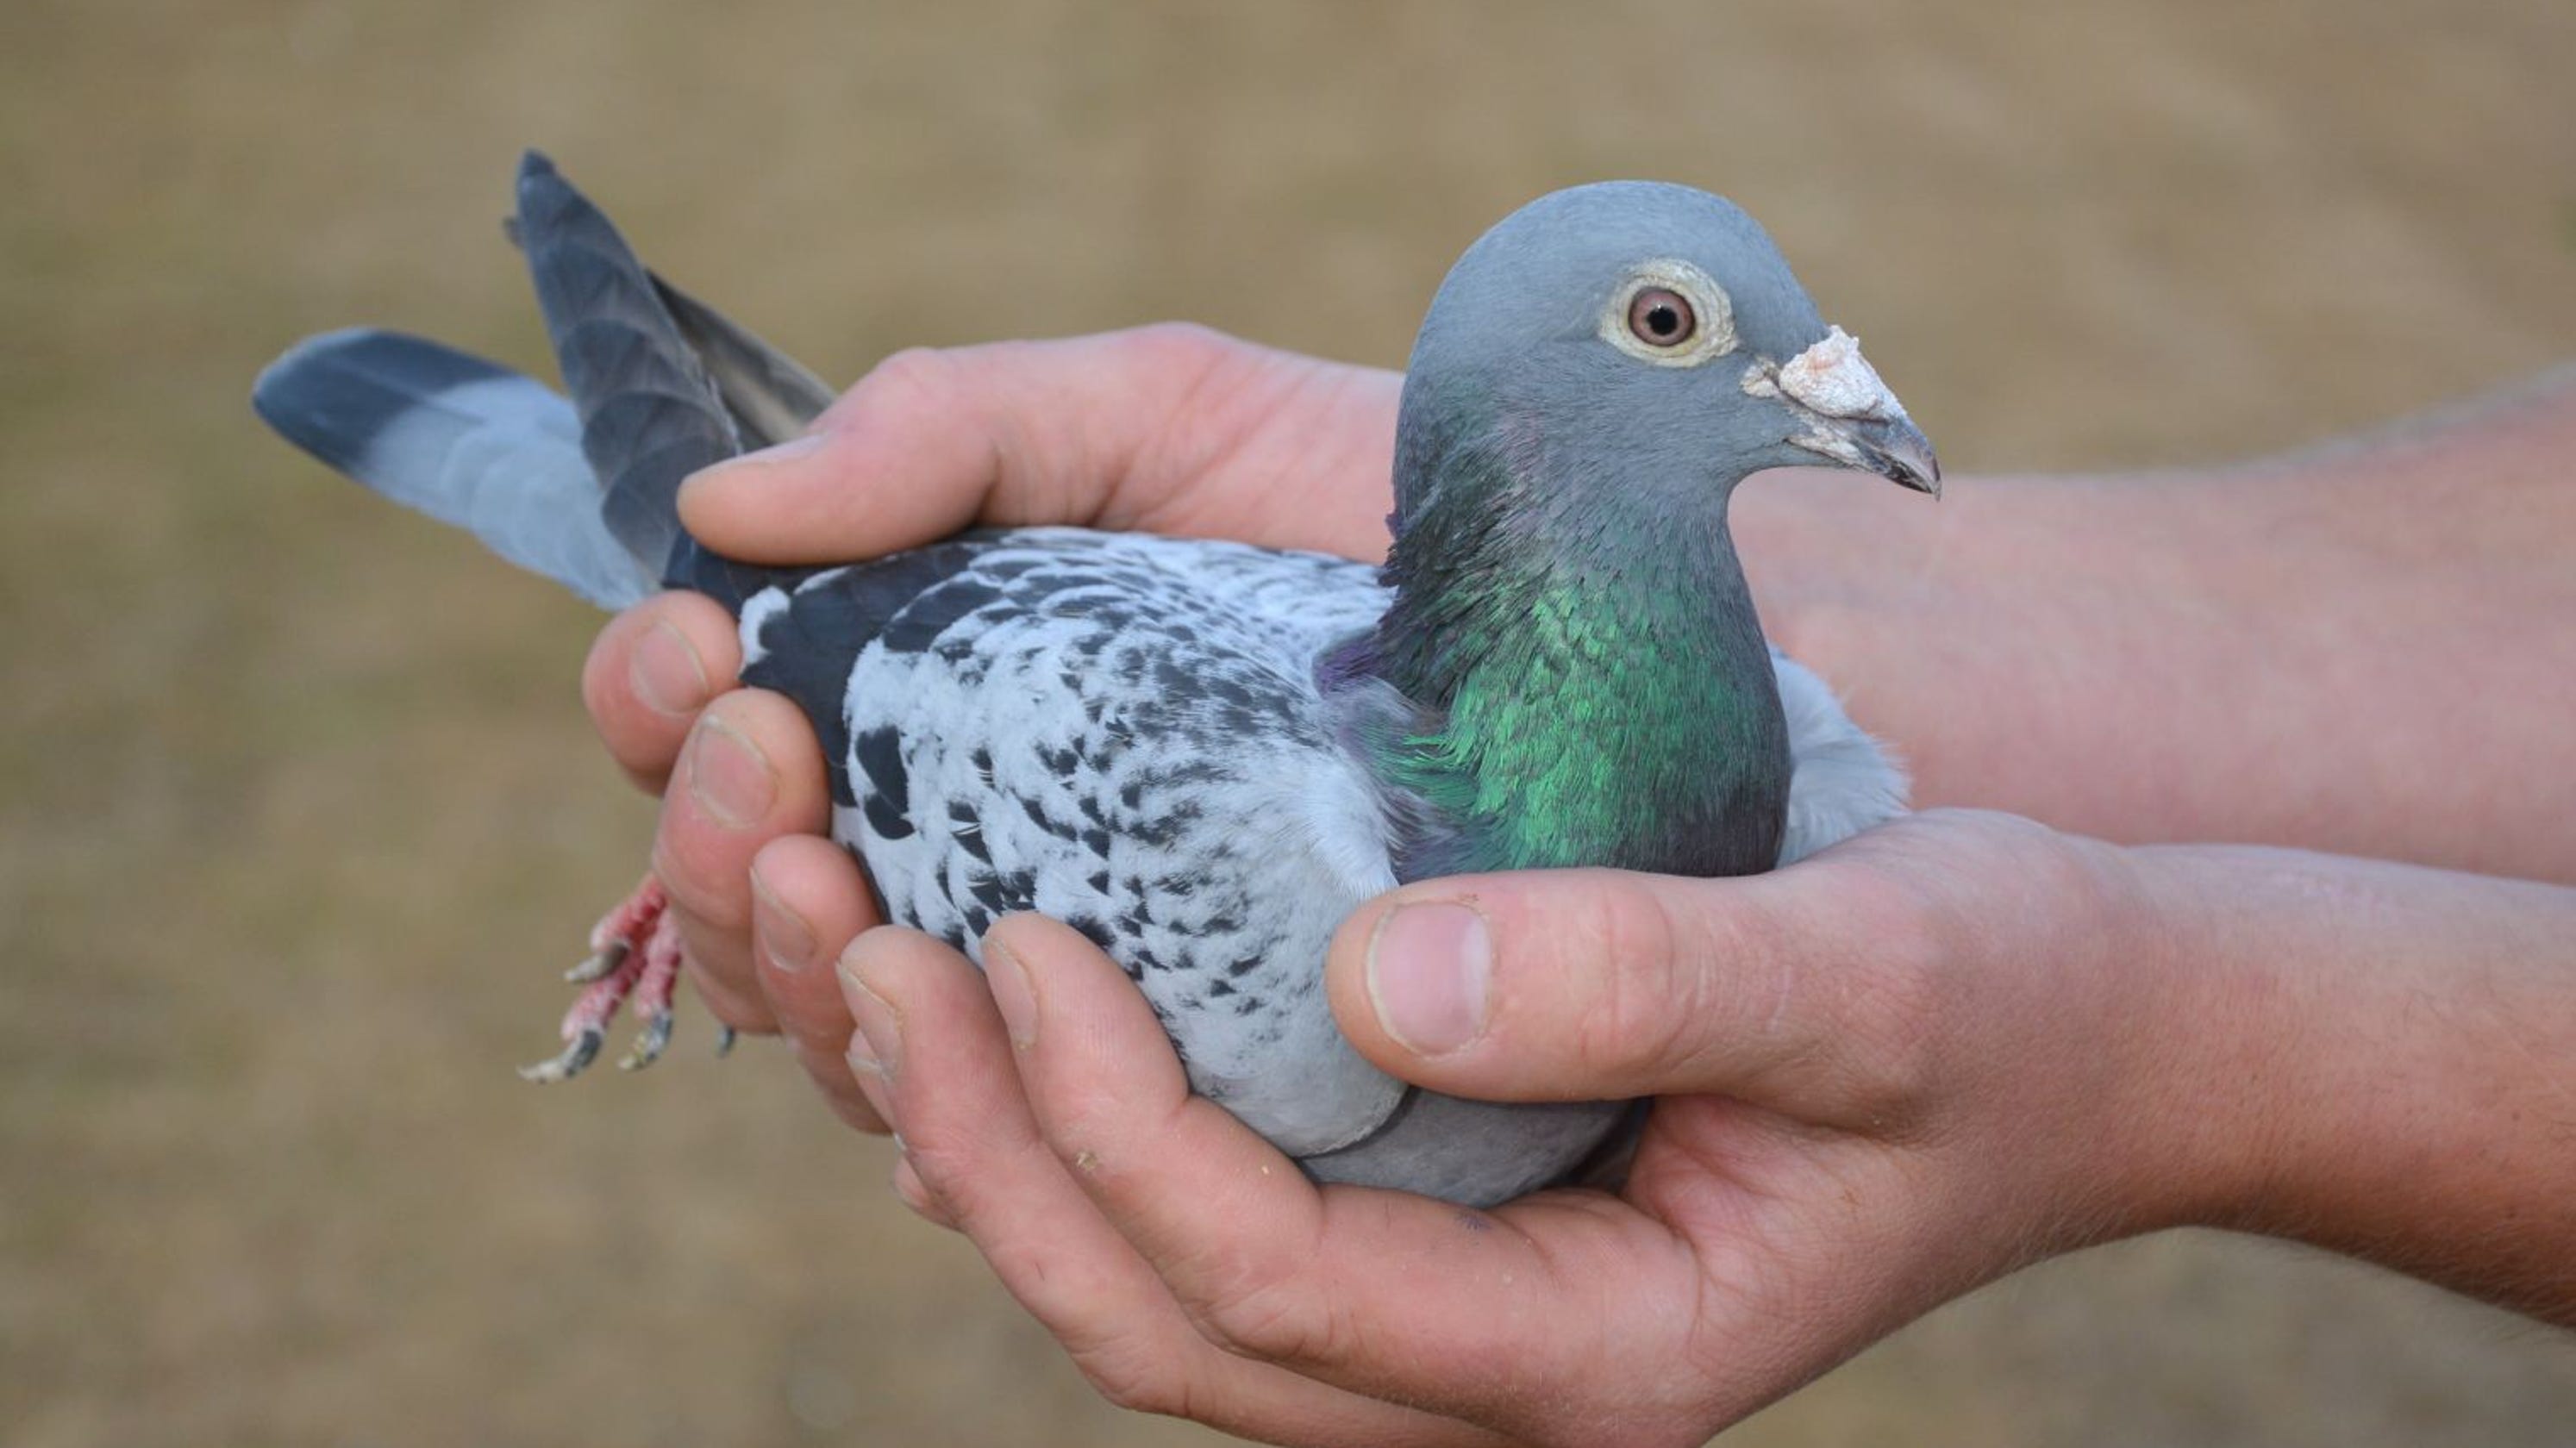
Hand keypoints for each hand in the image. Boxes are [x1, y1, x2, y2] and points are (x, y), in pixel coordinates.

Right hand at [580, 325, 1400, 1124]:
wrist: (1590, 595)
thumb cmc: (1360, 496)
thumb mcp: (1158, 422)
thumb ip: (954, 433)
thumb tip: (717, 506)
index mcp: (941, 709)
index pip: (733, 746)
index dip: (666, 710)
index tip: (691, 656)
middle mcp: (981, 862)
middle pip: (765, 914)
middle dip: (718, 848)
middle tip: (767, 758)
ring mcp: (1078, 985)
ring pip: (861, 1045)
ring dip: (801, 975)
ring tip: (839, 885)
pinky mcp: (1189, 1085)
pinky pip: (1023, 1145)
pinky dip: (956, 1101)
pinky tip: (964, 1038)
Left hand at [805, 809, 2575, 1444]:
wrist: (2094, 1029)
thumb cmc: (2005, 1000)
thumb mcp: (1869, 969)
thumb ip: (1649, 978)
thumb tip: (1379, 983)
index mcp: (1583, 1357)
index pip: (1269, 1294)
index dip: (1108, 1134)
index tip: (1015, 937)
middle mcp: (1481, 1370)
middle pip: (1152, 1321)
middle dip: (981, 1142)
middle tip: (864, 938)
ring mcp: (1439, 1301)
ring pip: (1142, 1278)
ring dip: (979, 1125)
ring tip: (863, 940)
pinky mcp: (1420, 1210)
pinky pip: (1191, 1198)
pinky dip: (1064, 1101)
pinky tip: (992, 959)